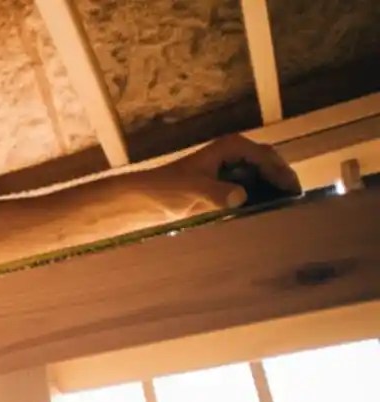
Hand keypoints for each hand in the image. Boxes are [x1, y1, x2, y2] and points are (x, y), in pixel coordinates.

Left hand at [149, 134, 300, 213]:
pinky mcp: (225, 183)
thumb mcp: (193, 192)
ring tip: (288, 210)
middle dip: (284, 180)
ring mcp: (230, 168)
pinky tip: (267, 213)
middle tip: (297, 203)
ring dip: (275, 189)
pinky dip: (262, 196)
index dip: (282, 174)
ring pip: (263, 175)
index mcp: (230, 147)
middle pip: (270, 163)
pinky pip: (252, 186)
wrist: (144, 198)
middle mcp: (234, 153)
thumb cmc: (166, 190)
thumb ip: (217, 194)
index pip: (266, 157)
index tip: (293, 193)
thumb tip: (241, 197)